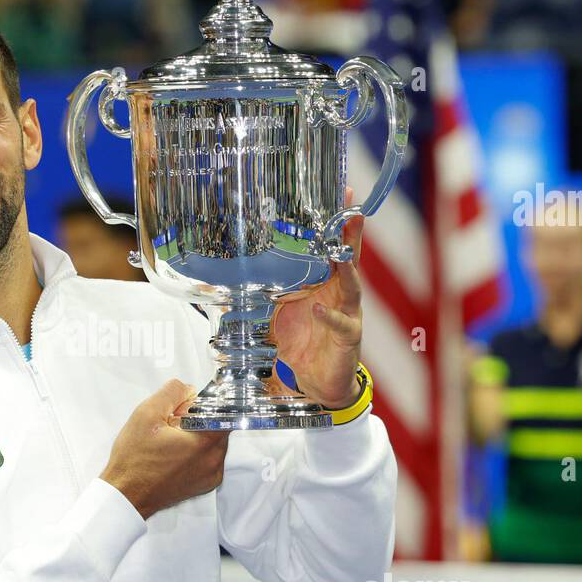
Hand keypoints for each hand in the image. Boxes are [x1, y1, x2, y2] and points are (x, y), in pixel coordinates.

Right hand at [100, 379, 230, 519]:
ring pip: (214, 442)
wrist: (126, 495)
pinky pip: (208, 459)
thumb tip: (188, 389)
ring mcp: (211, 475)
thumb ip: (172, 392)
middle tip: (173, 423)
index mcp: (205, 442)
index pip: (225, 412)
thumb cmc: (134, 460)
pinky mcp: (205, 485)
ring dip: (197, 436)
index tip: (190, 406)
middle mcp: (214, 461)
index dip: (207, 403)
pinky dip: (196, 453)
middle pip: (219, 426)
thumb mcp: (147, 414)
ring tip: (171, 440)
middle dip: (199, 419)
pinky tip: (174, 454)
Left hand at [272, 201, 363, 409]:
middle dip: (351, 234)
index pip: (330, 248)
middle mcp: (339, 295)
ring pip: (352, 287)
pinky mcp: (348, 339)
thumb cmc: (301, 346)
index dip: (334, 224)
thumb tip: (229, 273)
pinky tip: (320, 309)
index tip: (338, 194)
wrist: (315, 387)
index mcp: (323, 285)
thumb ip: (263, 291)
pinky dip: (330, 317)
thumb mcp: (277, 313)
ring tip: (339, 254)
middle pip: (349, 259)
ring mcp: (347, 315)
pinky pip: (341, 324)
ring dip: (346, 269)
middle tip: (352, 209)